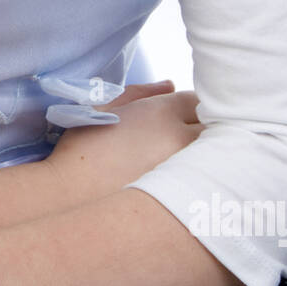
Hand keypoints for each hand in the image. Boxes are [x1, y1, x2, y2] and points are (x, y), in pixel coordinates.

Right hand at [45, 81, 203, 196]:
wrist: (70, 198)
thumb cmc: (80, 152)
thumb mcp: (103, 109)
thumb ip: (140, 93)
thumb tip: (170, 85)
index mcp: (160, 113)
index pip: (197, 100)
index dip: (191, 108)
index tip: (182, 117)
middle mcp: (179, 139)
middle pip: (215, 127)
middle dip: (205, 129)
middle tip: (187, 139)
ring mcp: (185, 171)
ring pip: (216, 156)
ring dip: (207, 156)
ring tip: (189, 164)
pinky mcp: (186, 200)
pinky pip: (207, 183)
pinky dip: (201, 180)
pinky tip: (186, 185)